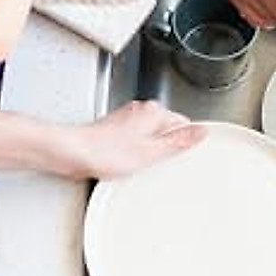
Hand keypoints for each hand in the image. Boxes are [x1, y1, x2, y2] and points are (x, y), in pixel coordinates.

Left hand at [59, 100, 204, 179]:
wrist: (73, 153)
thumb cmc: (105, 152)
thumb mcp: (151, 152)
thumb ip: (179, 141)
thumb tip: (201, 131)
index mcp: (154, 112)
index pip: (184, 123)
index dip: (186, 142)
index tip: (184, 156)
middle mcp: (141, 110)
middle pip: (168, 128)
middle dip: (167, 147)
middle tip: (160, 164)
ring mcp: (128, 119)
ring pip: (151, 135)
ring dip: (150, 151)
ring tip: (141, 165)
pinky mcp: (117, 130)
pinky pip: (137, 140)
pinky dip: (136, 152)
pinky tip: (129, 164)